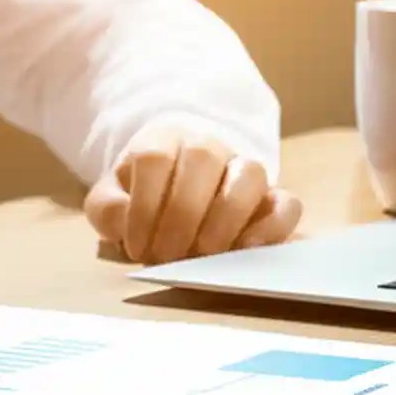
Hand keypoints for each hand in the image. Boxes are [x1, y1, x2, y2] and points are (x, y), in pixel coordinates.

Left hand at [83, 125, 302, 263]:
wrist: (178, 193)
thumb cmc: (142, 198)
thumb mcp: (112, 200)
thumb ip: (108, 208)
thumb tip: (126, 221)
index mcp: (164, 139)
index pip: (154, 156)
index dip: (144, 205)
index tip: (137, 246)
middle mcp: (208, 147)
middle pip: (203, 159)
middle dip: (182, 214)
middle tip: (168, 255)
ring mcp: (244, 170)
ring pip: (250, 174)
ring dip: (225, 217)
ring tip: (205, 253)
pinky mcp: (273, 200)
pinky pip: (287, 204)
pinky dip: (271, 228)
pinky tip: (246, 250)